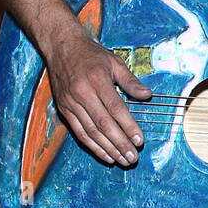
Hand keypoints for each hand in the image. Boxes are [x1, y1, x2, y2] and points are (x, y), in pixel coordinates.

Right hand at [46, 34, 151, 166]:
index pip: (116, 108)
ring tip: (122, 160)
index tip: (139, 140)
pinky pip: (79, 132)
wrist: (60, 46)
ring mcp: (71, 103)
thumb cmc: (90, 54)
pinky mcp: (64, 109)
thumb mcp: (114, 61)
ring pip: (91, 132)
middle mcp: (82, 93)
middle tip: (133, 157)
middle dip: (120, 143)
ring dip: (108, 149)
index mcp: (97, 80)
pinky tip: (106, 155)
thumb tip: (147, 95)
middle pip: (103, 124)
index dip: (128, 126)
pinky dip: (93, 146)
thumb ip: (130, 81)